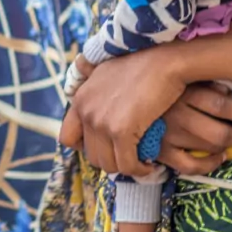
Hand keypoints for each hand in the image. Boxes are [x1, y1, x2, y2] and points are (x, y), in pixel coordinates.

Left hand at [59, 48, 191, 177]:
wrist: (164, 62)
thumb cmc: (141, 64)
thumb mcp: (105, 70)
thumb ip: (91, 78)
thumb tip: (80, 66)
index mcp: (80, 100)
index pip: (67, 138)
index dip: (85, 148)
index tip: (105, 148)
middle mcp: (86, 112)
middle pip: (92, 156)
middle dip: (111, 160)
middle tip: (129, 156)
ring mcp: (102, 123)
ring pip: (109, 164)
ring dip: (126, 167)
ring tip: (140, 161)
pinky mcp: (122, 131)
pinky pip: (127, 165)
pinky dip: (140, 170)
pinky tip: (149, 164)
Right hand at [155, 83, 231, 176]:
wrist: (113, 98)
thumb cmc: (148, 83)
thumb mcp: (175, 75)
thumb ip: (202, 82)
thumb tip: (228, 91)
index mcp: (182, 91)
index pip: (223, 104)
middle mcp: (178, 114)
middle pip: (219, 130)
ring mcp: (168, 134)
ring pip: (208, 146)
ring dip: (227, 146)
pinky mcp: (160, 150)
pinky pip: (191, 165)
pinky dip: (208, 164)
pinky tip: (217, 159)